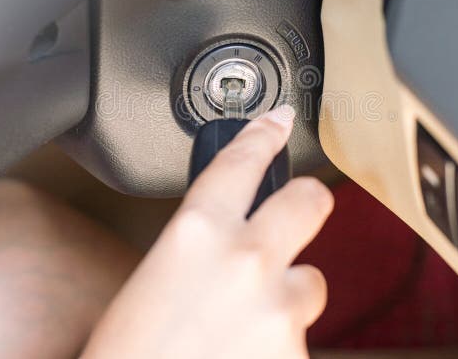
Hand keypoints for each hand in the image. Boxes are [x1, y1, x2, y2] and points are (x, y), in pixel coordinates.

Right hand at [82, 106, 333, 358]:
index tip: (279, 122)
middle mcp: (246, 260)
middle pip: (309, 200)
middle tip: (302, 208)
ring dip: (289, 297)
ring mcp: (278, 308)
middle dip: (309, 200)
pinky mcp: (298, 354)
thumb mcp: (148, 286)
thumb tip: (221, 248)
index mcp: (196, 234)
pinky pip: (301, 339)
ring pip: (310, 281)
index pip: (240, 162)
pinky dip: (280, 347)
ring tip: (247, 330)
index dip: (263, 135)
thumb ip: (195, 254)